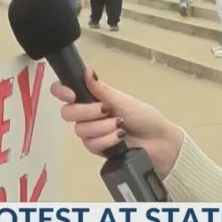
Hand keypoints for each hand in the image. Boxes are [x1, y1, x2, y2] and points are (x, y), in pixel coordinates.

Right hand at [53, 69, 184, 177]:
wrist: (159, 142)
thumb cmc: (144, 117)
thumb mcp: (123, 100)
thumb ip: (102, 90)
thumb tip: (88, 71)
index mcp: (93, 98)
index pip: (66, 92)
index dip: (61, 91)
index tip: (71, 94)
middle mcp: (88, 115)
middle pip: (67, 113)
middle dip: (86, 111)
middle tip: (106, 110)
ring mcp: (92, 133)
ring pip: (80, 130)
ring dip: (101, 127)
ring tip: (120, 125)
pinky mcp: (98, 149)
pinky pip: (91, 145)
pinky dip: (106, 140)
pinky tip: (119, 137)